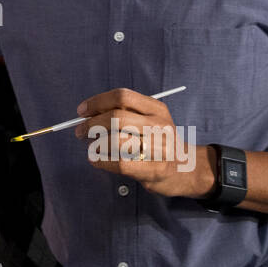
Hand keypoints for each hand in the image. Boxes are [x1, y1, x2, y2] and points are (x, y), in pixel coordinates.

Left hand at [73, 87, 212, 197]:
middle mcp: (160, 124)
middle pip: (117, 117)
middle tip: (79, 131)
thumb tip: (87, 113)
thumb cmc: (159, 143)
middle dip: (91, 124)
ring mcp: (161, 147)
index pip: (123, 96)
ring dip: (96, 144)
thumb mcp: (149, 121)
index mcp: (156, 108)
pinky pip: (121, 163)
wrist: (188, 170)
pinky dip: (102, 161)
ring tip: (92, 148)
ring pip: (117, 140)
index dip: (98, 102)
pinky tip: (96, 161)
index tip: (81, 111)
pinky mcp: (156, 169)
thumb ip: (123, 114)